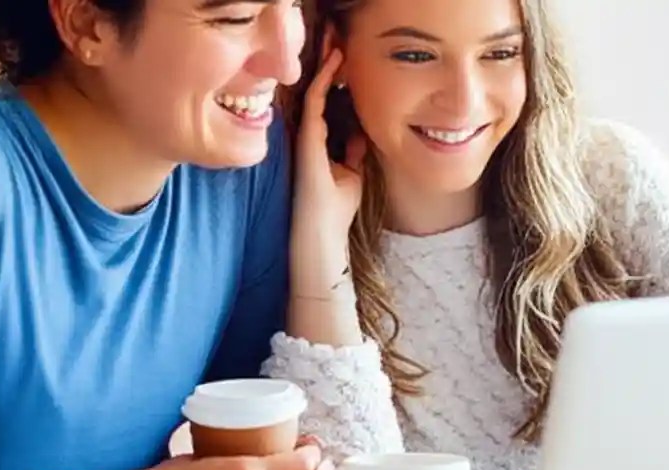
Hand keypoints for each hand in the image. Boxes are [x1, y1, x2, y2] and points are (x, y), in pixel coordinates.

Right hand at [291, 37, 366, 295]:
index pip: (328, 102)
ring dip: (325, 65)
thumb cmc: (337, 208)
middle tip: (335, 37)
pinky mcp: (306, 140)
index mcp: (319, 142)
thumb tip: (362, 131)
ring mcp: (305, 135)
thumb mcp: (353, 172)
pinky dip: (325, 80)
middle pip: (318, 91)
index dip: (336, 79)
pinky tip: (335, 61)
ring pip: (314, 90)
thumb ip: (354, 150)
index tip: (345, 57)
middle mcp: (309, 135)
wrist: (323, 233)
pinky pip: (314, 102)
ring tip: (335, 40)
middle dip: (327, 65)